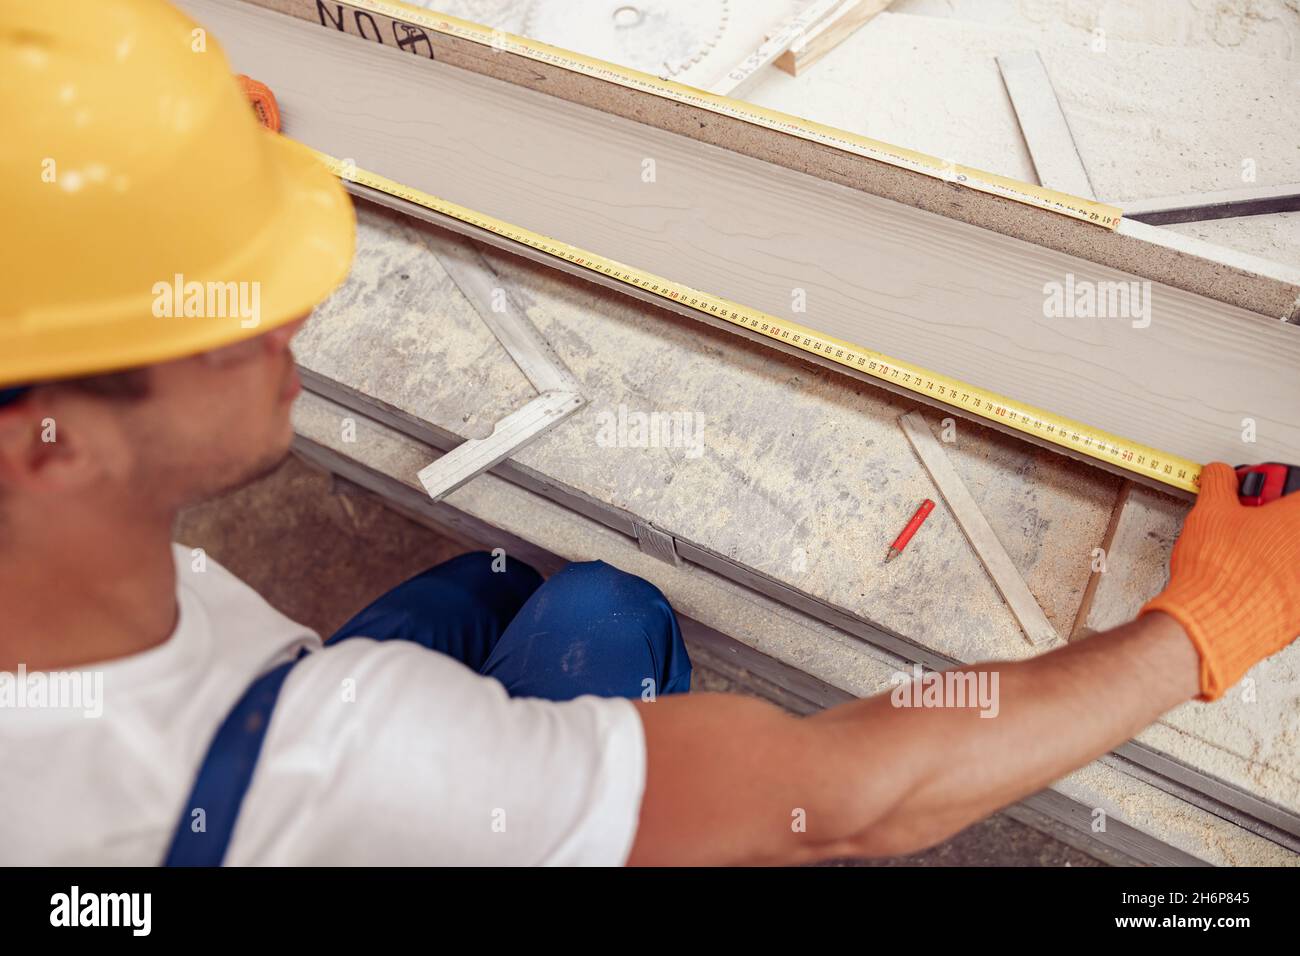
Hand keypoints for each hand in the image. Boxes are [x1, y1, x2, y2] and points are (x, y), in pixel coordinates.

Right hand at [1141, 462, 1299, 698]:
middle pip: (1294, 528)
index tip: (1262, 495)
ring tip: (1245, 553)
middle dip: (1276, 524)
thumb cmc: (1218, 571)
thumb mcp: (1210, 511)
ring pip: (1291, 559)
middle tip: (1251, 521)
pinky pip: (1290, 588)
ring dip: (1275, 554)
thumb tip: (1220, 475)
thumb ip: (1220, 483)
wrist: (1213, 621)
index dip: (1280, 491)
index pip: (1297, 492)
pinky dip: (1275, 583)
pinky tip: (1248, 582)